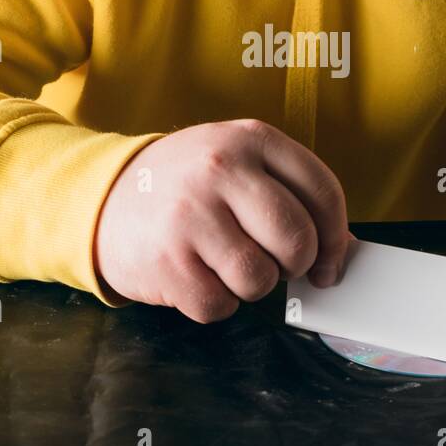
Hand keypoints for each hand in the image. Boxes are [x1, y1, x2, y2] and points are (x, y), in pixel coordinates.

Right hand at [94, 118, 351, 321]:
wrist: (105, 197)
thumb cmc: (188, 186)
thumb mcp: (239, 165)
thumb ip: (290, 193)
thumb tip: (340, 249)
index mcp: (251, 139)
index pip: (323, 192)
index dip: (335, 237)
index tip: (329, 261)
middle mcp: (222, 170)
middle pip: (297, 239)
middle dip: (294, 265)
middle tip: (276, 264)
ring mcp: (192, 215)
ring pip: (261, 280)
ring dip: (251, 285)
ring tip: (225, 261)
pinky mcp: (167, 261)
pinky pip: (220, 306)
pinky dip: (215, 302)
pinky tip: (197, 274)